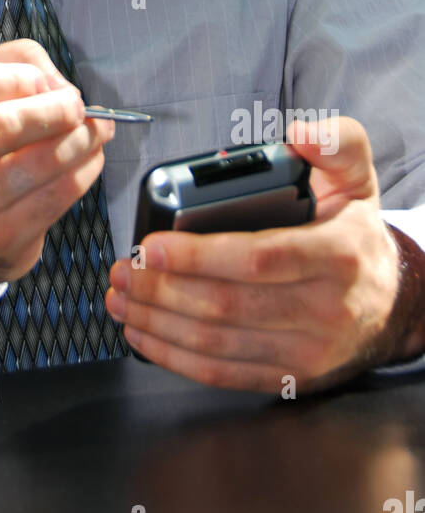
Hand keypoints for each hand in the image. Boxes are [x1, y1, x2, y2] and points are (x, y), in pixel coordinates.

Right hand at [0, 38, 115, 292]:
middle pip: (4, 124)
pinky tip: (90, 154)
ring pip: (43, 160)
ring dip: (83, 136)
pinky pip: (61, 192)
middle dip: (56, 106)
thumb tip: (56, 83)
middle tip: (75, 104)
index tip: (40, 81)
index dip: (14, 77)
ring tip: (94, 126)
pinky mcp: (5, 239)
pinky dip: (87, 166)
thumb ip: (6, 67)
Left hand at [106, 116, 415, 391]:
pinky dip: (174, 357)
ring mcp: (307, 352)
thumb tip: (299, 133)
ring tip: (120, 297)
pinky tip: (143, 333)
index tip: (151, 245)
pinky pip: (222, 374)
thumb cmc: (357, 235)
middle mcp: (325, 310)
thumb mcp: (357, 179)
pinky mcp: (289, 379)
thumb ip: (335, 143)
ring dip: (157, 322)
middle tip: (121, 269)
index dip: (199, 255)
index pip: (259, 258)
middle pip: (226, 305)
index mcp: (337, 255)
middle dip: (160, 288)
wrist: (392, 304)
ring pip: (216, 343)